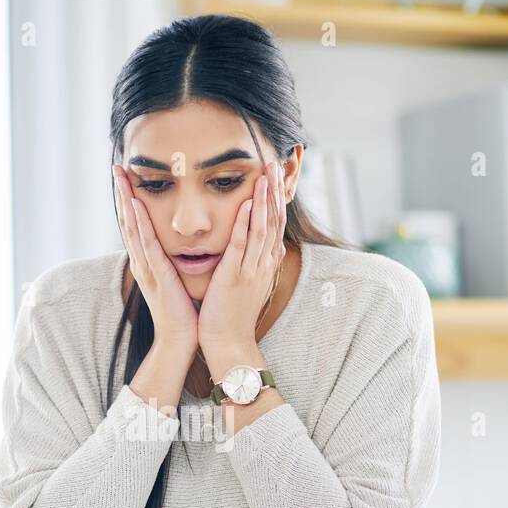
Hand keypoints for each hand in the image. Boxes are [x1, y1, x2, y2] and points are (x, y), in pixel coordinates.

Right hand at [112, 164, 198, 352]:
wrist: (179, 340)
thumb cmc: (182, 312)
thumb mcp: (174, 280)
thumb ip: (172, 262)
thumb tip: (176, 246)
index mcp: (147, 262)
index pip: (135, 226)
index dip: (129, 201)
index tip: (126, 178)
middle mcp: (142, 263)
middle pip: (128, 222)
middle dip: (122, 195)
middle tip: (116, 168)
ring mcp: (147, 269)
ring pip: (133, 229)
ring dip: (126, 202)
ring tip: (121, 179)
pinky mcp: (158, 276)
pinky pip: (148, 246)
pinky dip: (141, 225)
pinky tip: (138, 207)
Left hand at [197, 158, 287, 353]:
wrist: (229, 344)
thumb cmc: (234, 316)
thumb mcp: (251, 285)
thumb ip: (258, 262)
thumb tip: (270, 245)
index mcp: (266, 264)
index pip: (275, 224)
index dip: (277, 199)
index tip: (276, 176)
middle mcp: (263, 264)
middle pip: (274, 220)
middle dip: (275, 191)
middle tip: (275, 163)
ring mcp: (251, 270)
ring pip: (262, 228)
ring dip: (264, 199)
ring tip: (266, 173)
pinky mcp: (234, 277)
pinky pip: (242, 246)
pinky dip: (246, 224)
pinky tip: (248, 204)